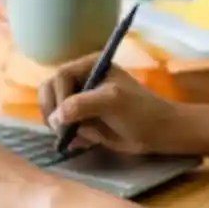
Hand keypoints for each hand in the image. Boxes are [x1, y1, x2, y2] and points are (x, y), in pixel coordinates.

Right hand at [39, 53, 181, 155]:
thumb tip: (55, 117)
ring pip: (54, 109)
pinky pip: (63, 125)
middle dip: (53, 111)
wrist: (157, 132)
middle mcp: (82, 79)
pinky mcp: (83, 118)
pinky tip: (80, 142)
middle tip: (61, 131)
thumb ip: (81, 105)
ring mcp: (81, 99)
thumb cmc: (139, 110)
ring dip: (58, 125)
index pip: (61, 76)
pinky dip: (66, 135)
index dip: (58, 97)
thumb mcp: (111, 101)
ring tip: (72, 138)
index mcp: (90, 65)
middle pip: (51, 90)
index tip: (64, 118)